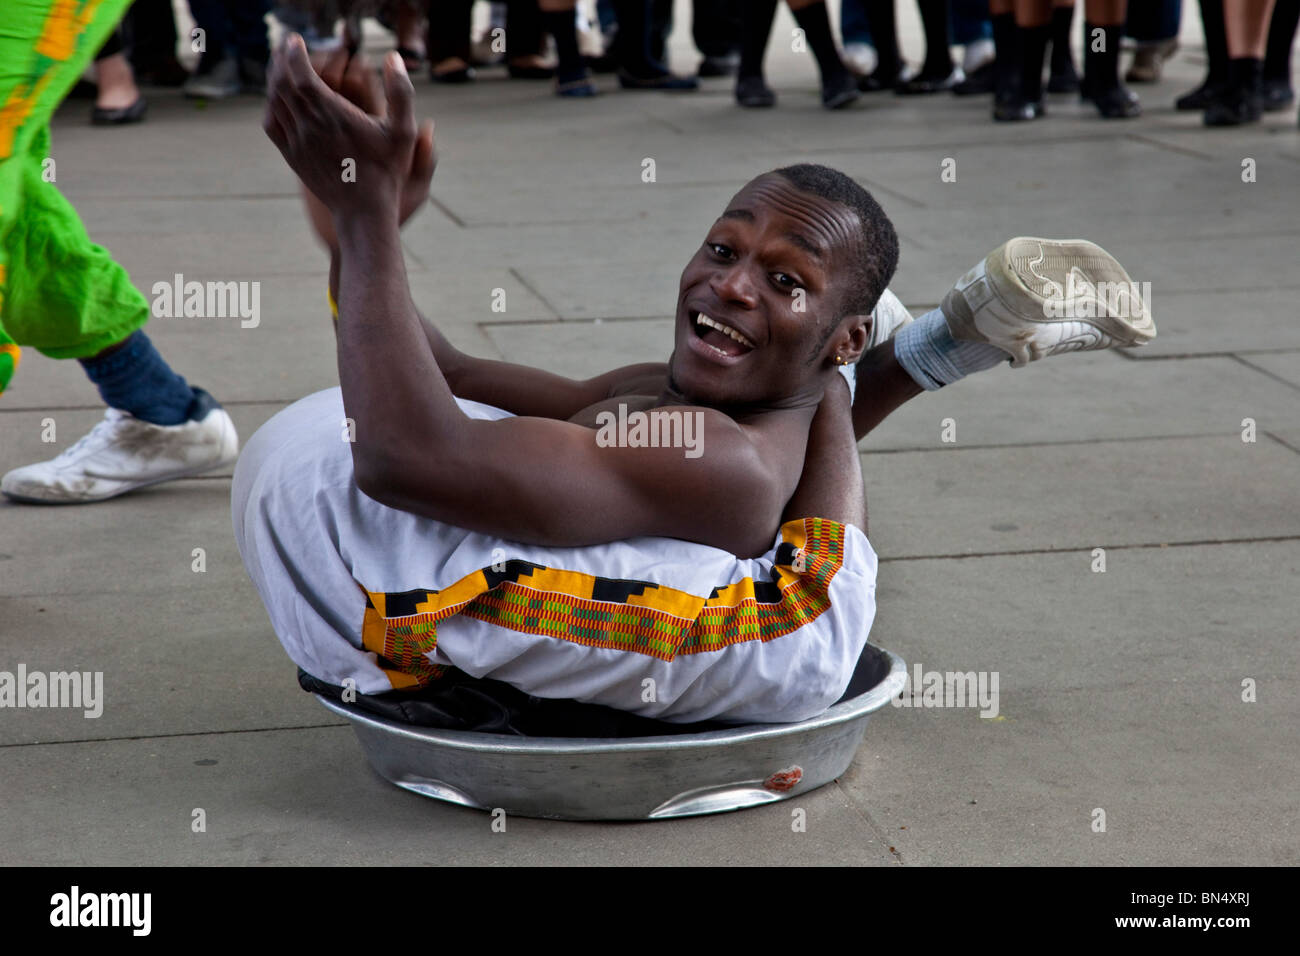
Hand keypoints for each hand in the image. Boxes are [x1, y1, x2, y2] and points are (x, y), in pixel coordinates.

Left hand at [264, 35, 434, 223]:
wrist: (364, 211)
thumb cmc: (387, 171)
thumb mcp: (403, 131)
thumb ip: (400, 92)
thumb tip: (393, 58)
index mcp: (333, 115)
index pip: (300, 73)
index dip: (294, 52)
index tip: (296, 40)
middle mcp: (309, 126)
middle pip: (282, 82)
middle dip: (281, 59)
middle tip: (286, 46)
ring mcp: (297, 142)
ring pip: (274, 101)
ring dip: (274, 79)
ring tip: (281, 65)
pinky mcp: (292, 156)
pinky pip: (272, 124)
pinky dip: (270, 105)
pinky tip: (277, 98)